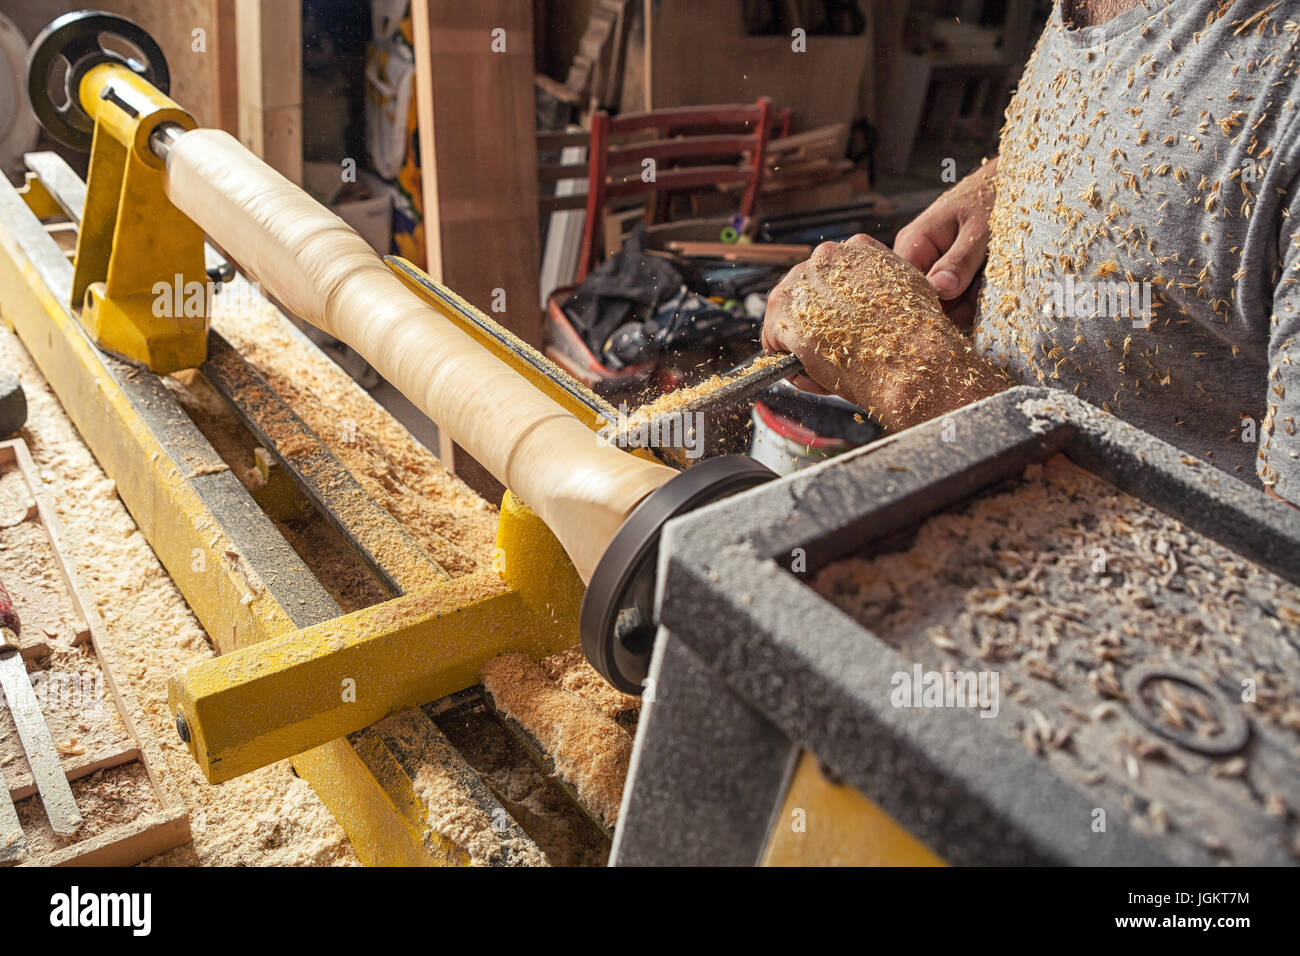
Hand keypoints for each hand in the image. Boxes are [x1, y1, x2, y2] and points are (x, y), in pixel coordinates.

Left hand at [762, 234, 1008, 431]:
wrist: (912, 358)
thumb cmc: (917, 333)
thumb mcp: (908, 287)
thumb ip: (883, 281)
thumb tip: (870, 295)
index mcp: (857, 247)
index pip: (828, 270)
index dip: (830, 301)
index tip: (837, 322)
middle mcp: (826, 258)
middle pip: (802, 288)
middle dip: (809, 318)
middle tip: (826, 347)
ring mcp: (803, 285)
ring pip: (784, 312)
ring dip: (795, 339)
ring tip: (818, 364)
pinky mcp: (787, 317)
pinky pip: (774, 339)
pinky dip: (786, 359)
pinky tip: (808, 372)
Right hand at [893, 157, 998, 329]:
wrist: (1015, 182)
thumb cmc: (993, 195)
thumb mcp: (980, 229)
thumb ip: (960, 260)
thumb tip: (939, 289)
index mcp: (913, 242)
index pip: (903, 287)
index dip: (924, 305)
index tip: (952, 312)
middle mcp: (916, 257)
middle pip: (923, 300)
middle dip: (953, 305)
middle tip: (980, 291)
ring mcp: (933, 267)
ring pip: (944, 303)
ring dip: (968, 302)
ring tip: (988, 281)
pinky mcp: (950, 274)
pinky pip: (957, 298)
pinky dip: (975, 297)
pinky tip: (988, 284)